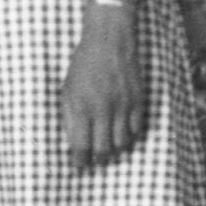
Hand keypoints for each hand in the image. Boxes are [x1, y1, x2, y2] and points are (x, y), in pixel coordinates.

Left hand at [58, 5, 146, 165]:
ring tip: (110, 151)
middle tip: (97, 161)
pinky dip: (130, 137)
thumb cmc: (84, 65)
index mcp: (82, 107)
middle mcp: (104, 109)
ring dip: (115, 151)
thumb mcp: (68, 89)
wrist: (109, 40)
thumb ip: (70, 116)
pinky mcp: (138, 100)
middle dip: (99, 160)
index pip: (82, 146)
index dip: (80, 161)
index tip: (80, 165)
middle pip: (104, 149)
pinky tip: (124, 136)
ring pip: (122, 143)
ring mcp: (123, 105)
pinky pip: (137, 129)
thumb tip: (73, 141)